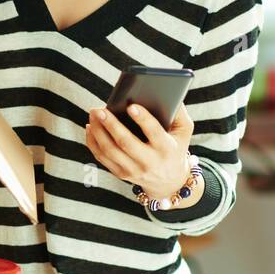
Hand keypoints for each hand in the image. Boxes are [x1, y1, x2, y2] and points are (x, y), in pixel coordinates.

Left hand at [85, 103, 199, 203]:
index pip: (154, 133)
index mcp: (167, 149)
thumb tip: (168, 92)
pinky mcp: (121, 174)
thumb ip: (179, 112)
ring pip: (110, 151)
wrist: (169, 181)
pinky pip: (102, 158)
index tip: (131, 106)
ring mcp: (133, 170)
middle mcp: (150, 162)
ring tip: (93, 114)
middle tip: (100, 109)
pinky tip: (91, 127)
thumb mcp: (184, 131)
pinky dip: (93, 142)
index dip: (143, 119)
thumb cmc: (175, 147)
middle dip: (111, 124)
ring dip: (98, 131)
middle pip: (126, 143)